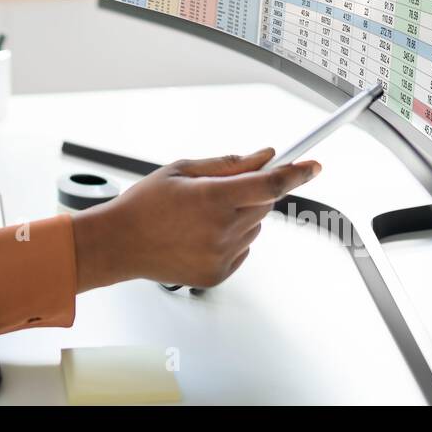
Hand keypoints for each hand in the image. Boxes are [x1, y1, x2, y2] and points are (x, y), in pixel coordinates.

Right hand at [72, 148, 320, 291]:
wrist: (119, 244)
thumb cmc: (143, 205)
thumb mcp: (182, 170)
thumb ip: (227, 164)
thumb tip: (263, 156)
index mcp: (213, 198)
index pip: (270, 184)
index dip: (297, 173)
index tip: (312, 165)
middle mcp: (221, 229)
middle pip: (263, 204)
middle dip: (252, 192)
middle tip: (222, 189)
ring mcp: (222, 255)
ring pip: (254, 227)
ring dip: (240, 216)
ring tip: (201, 216)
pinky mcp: (218, 274)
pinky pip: (243, 250)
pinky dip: (231, 239)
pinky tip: (200, 234)